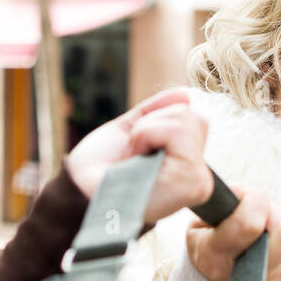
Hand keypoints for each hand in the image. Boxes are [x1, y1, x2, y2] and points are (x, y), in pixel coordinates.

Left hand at [64, 88, 214, 226]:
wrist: (80, 187)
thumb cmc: (101, 167)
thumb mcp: (132, 130)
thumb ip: (158, 111)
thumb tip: (184, 93)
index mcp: (189, 168)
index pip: (193, 118)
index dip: (157, 122)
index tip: (136, 150)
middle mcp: (200, 178)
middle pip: (190, 115)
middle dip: (150, 125)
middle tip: (132, 156)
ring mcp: (197, 183)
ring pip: (184, 119)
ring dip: (145, 133)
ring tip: (133, 160)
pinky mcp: (190, 185)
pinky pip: (175, 130)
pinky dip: (145, 136)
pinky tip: (135, 162)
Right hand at [185, 187, 280, 280]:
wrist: (218, 275)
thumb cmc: (208, 243)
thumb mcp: (199, 223)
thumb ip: (220, 205)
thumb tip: (246, 193)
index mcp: (216, 260)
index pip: (248, 225)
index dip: (250, 201)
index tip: (241, 199)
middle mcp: (249, 276)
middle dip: (274, 212)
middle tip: (257, 212)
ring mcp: (277, 279)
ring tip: (263, 224)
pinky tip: (273, 234)